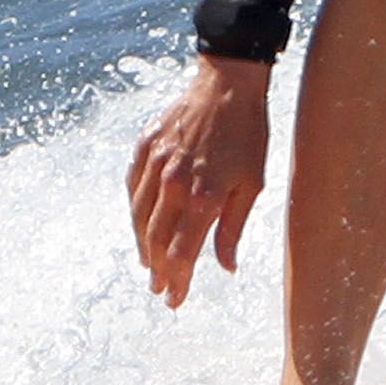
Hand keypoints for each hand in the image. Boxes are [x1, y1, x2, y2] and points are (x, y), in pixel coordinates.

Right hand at [127, 55, 271, 304]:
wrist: (228, 84)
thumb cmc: (248, 136)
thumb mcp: (252, 185)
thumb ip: (233, 229)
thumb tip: (226, 266)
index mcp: (204, 198)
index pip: (182, 253)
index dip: (177, 281)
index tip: (174, 300)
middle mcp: (174, 184)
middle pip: (157, 241)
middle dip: (157, 270)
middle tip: (159, 288)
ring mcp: (155, 164)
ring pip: (140, 217)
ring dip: (142, 245)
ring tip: (148, 263)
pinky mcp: (145, 146)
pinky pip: (132, 188)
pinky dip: (134, 211)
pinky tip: (140, 223)